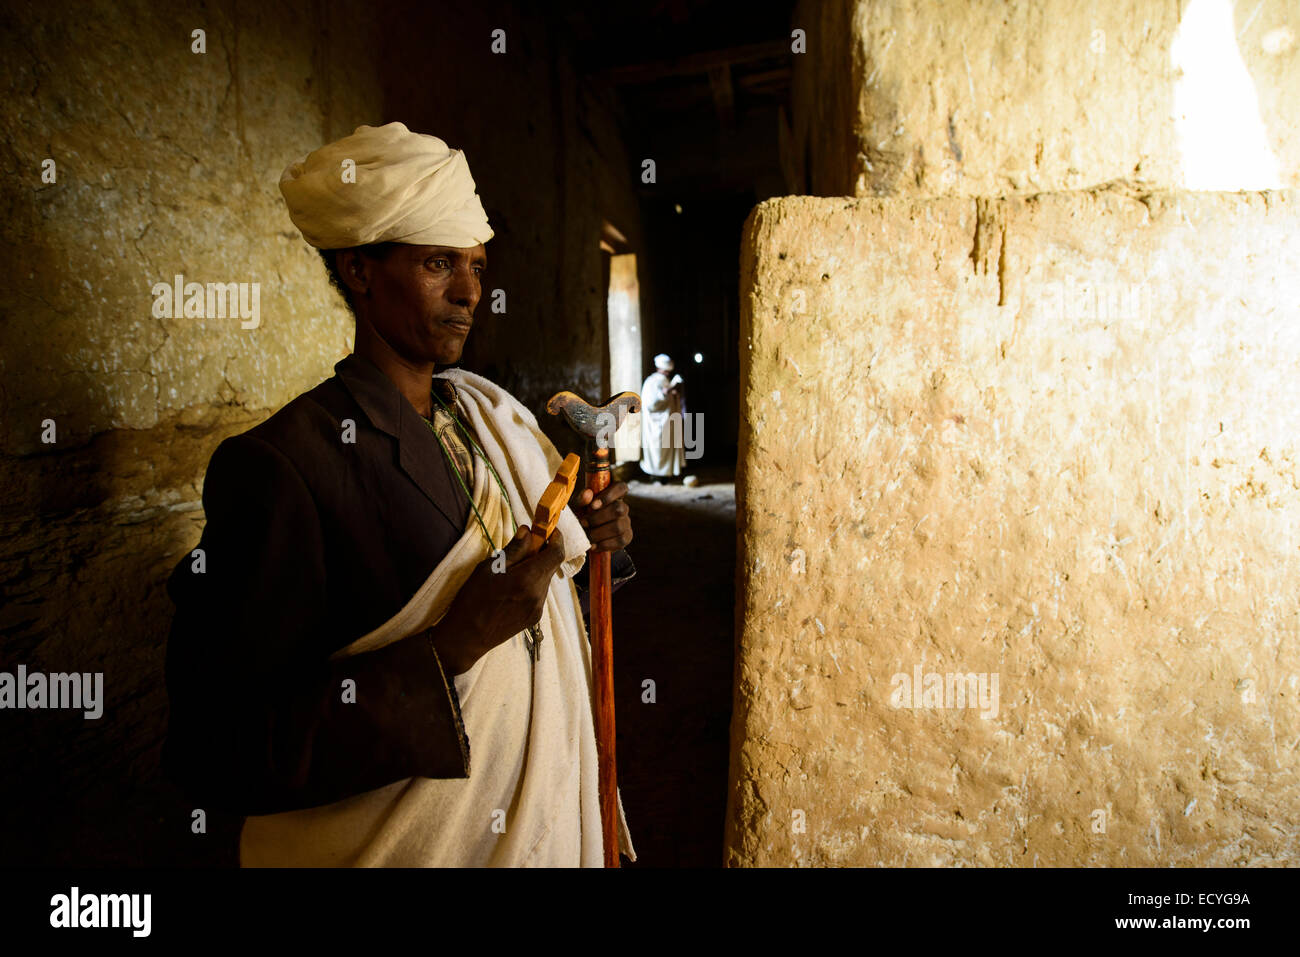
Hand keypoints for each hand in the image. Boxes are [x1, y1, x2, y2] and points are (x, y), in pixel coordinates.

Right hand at [427, 526, 565, 674]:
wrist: (466, 638)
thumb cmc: (471, 600)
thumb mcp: (487, 569)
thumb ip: (513, 550)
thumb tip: (527, 531)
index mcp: (527, 579)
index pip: (556, 554)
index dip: (557, 539)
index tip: (549, 530)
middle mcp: (538, 595)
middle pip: (551, 566)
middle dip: (543, 552)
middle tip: (526, 544)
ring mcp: (537, 608)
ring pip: (545, 579)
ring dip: (536, 568)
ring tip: (514, 568)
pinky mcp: (534, 618)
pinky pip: (539, 593)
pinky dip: (532, 583)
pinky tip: (513, 585)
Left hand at [572, 481, 632, 552]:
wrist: (581, 538)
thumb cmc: (580, 516)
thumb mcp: (576, 507)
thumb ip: (580, 499)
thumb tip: (588, 493)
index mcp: (612, 495)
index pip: (621, 487)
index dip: (610, 495)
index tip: (593, 505)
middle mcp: (622, 507)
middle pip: (619, 509)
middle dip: (598, 518)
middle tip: (583, 523)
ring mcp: (626, 522)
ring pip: (618, 526)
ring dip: (599, 533)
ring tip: (586, 536)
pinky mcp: (626, 537)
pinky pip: (620, 541)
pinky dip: (604, 544)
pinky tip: (593, 545)